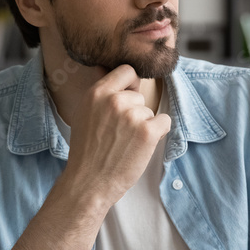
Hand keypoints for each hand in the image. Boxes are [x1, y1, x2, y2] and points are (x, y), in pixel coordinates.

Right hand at [61, 64, 170, 206]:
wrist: (89, 182)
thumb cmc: (87, 151)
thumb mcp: (84, 114)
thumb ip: (100, 93)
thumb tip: (105, 67)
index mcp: (97, 93)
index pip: (127, 71)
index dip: (130, 85)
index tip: (126, 100)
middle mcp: (115, 100)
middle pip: (139, 96)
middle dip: (135, 112)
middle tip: (119, 133)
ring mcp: (132, 115)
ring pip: (150, 111)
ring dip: (144, 126)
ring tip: (125, 144)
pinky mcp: (148, 131)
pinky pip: (164, 121)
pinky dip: (158, 134)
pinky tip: (141, 146)